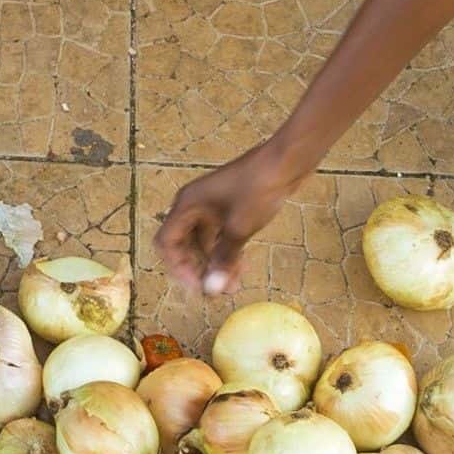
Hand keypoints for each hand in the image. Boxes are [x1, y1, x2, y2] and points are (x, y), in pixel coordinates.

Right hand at [157, 141, 302, 297]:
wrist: (285, 162)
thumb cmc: (257, 189)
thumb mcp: (239, 228)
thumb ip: (223, 259)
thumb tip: (213, 289)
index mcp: (187, 205)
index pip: (167, 242)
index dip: (178, 268)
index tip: (198, 286)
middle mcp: (193, 205)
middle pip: (184, 245)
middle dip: (199, 269)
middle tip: (216, 291)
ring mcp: (211, 206)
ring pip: (204, 243)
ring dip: (214, 264)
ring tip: (231, 286)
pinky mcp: (228, 208)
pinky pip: (218, 235)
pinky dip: (225, 252)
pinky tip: (239, 269)